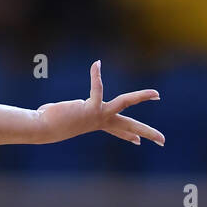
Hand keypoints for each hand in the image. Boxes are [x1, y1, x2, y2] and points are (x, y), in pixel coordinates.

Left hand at [35, 60, 163, 145]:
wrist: (43, 128)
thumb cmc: (45, 123)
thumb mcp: (54, 118)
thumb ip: (55, 111)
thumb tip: (45, 109)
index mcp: (95, 124)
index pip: (115, 131)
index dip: (127, 136)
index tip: (138, 142)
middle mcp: (100, 121)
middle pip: (128, 126)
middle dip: (147, 132)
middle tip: (163, 140)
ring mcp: (98, 115)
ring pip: (125, 104)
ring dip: (141, 97)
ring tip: (156, 94)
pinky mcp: (91, 107)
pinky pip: (97, 88)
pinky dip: (95, 75)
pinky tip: (96, 64)